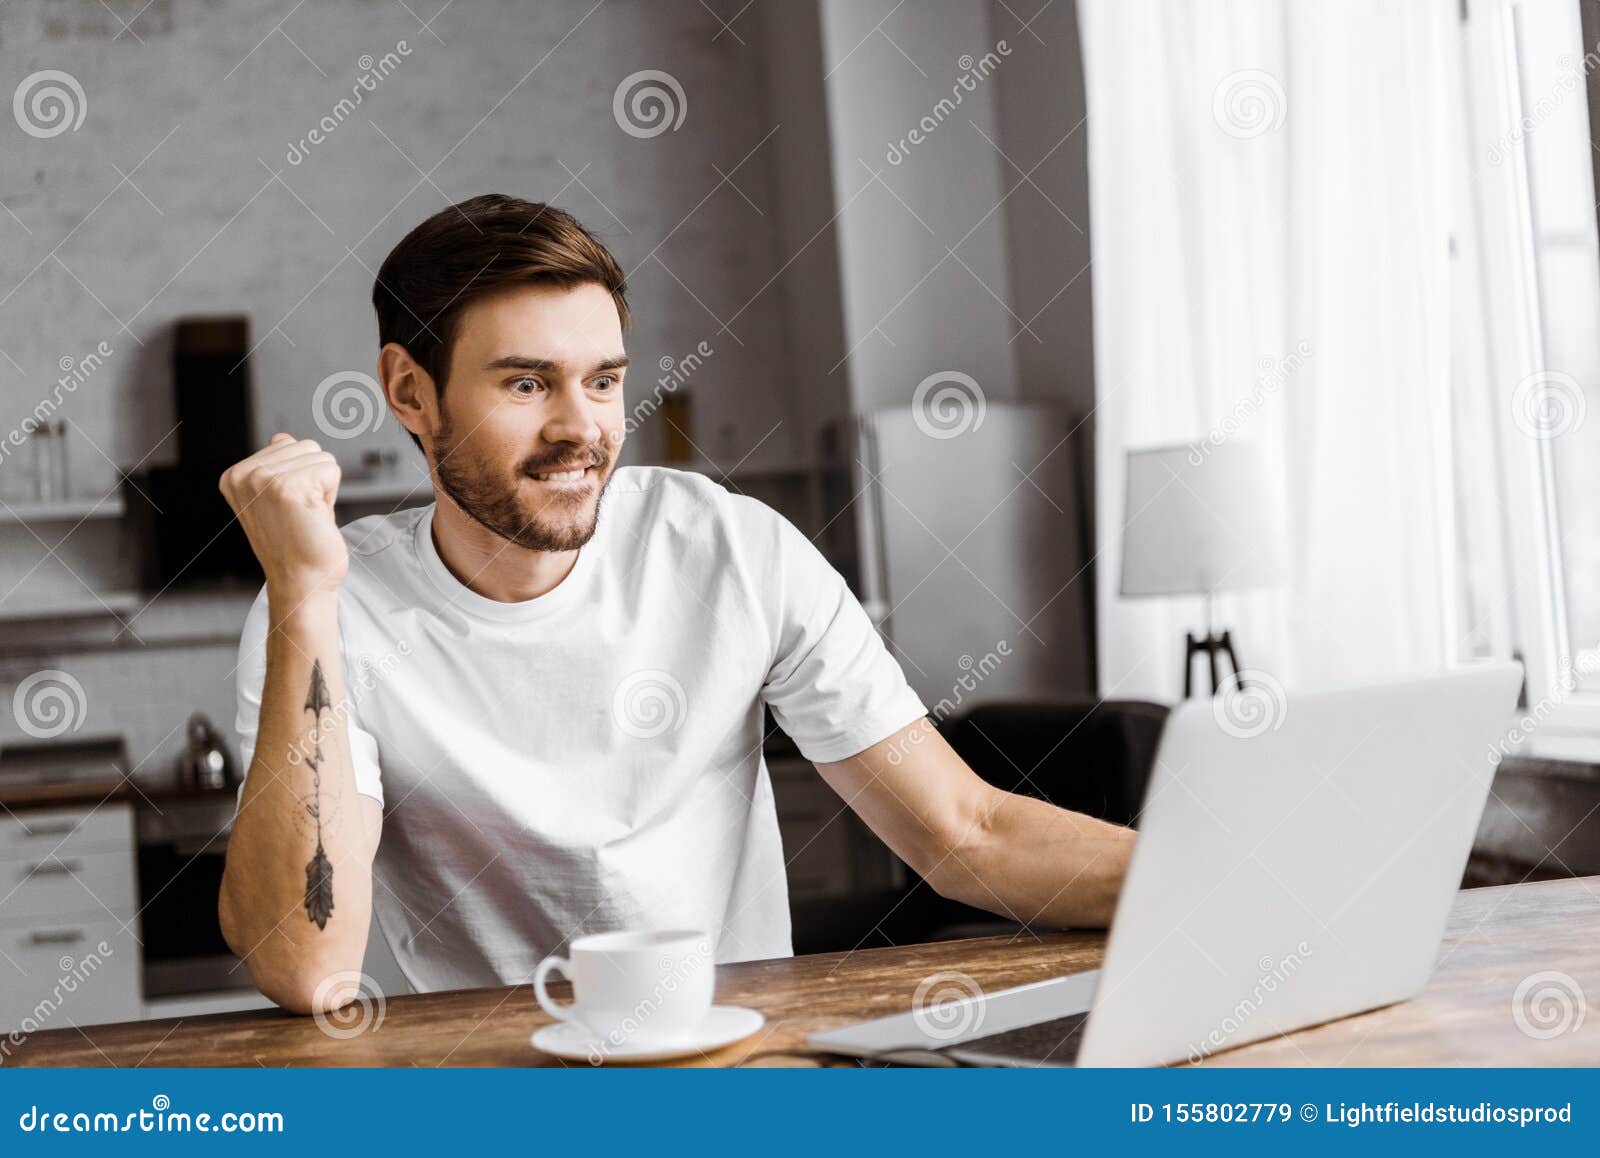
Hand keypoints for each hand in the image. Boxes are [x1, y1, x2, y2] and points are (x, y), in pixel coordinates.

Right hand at [219, 433, 347, 596]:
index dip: (301, 475)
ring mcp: (264, 480)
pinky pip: (331, 469)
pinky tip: (315, 516)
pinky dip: (331, 494)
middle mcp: (245, 475)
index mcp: (235, 475)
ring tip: (307, 515)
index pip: (287, 443)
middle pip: (306, 445)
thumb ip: (276, 466)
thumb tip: (281, 437)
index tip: (289, 508)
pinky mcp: (288, 488)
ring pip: (320, 456)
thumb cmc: (295, 545)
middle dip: (314, 478)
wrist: (302, 582)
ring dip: (323, 487)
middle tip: (302, 513)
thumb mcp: (276, 499)